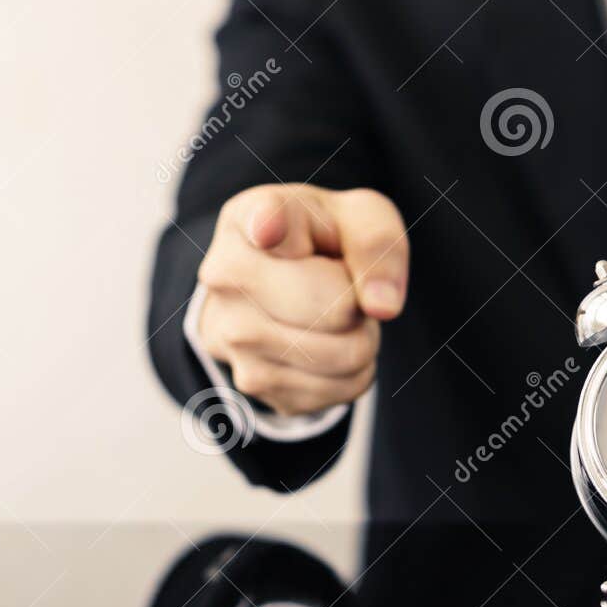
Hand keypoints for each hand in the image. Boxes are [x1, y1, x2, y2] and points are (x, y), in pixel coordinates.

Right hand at [198, 184, 407, 416]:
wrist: (276, 282)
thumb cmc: (320, 240)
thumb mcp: (357, 216)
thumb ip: (376, 242)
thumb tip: (382, 307)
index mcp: (246, 219)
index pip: (268, 225)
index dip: (273, 228)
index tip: (269, 229)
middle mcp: (224, 278)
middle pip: (335, 308)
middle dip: (361, 300)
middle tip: (345, 285)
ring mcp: (231, 336)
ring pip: (345, 355)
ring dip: (362, 338)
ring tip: (339, 313)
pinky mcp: (253, 382)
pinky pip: (340, 389)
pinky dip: (353, 370)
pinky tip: (328, 343)